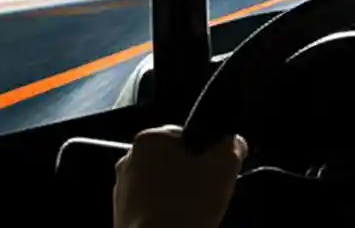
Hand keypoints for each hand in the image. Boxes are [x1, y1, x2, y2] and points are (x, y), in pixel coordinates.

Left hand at [114, 125, 246, 227]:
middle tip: (203, 191)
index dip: (202, 153)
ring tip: (189, 208)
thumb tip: (233, 143)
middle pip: (169, 159)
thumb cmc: (187, 203)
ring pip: (159, 183)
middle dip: (187, 173)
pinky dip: (162, 210)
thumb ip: (232, 145)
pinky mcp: (122, 212)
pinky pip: (149, 204)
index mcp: (150, 139)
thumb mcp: (225, 164)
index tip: (210, 170)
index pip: (183, 136)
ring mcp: (122, 187)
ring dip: (174, 192)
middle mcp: (129, 158)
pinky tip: (176, 219)